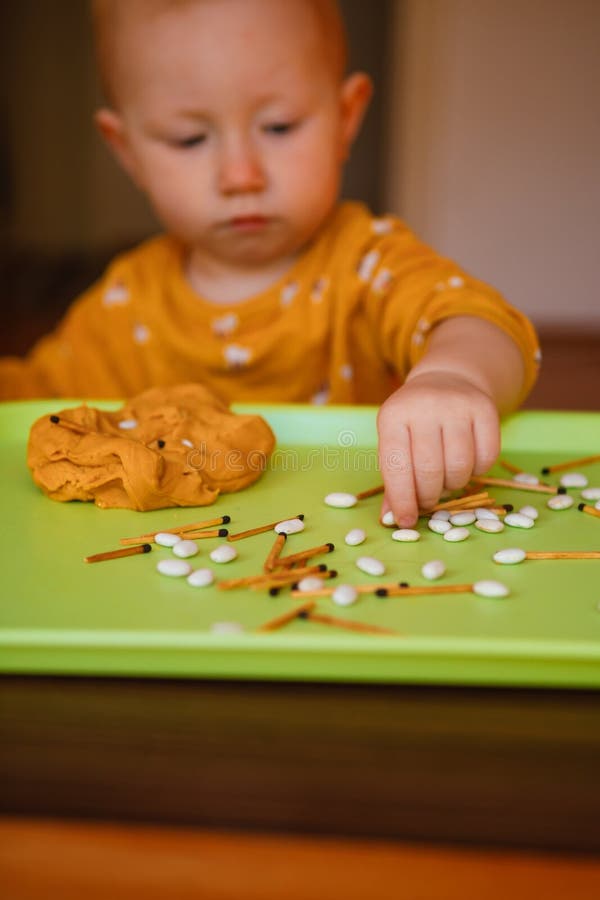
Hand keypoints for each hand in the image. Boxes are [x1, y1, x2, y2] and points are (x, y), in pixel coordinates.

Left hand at [376, 371, 500, 526]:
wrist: (447, 381)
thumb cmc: (414, 422)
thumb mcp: (396, 441)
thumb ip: (394, 480)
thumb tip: (392, 519)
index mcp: (393, 416)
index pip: (396, 467)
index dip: (402, 500)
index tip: (407, 521)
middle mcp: (424, 406)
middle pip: (430, 470)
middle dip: (429, 496)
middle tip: (429, 501)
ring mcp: (457, 404)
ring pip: (460, 467)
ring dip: (453, 485)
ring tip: (446, 479)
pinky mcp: (485, 408)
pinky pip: (486, 458)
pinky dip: (477, 472)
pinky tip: (466, 464)